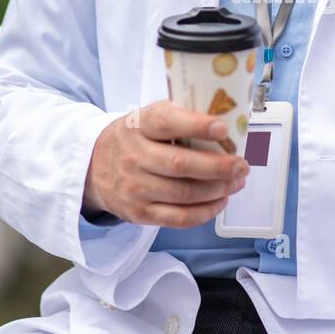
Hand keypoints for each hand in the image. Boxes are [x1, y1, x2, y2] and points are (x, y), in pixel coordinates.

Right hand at [82, 99, 249, 225]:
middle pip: (181, 165)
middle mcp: (134, 156)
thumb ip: (178, 115)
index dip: (196, 125)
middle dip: (219, 167)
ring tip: (237, 182)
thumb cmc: (133, 139)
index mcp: (139, 125)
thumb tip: (226, 116)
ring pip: (184, 194)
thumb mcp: (146, 118)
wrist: (92, 168)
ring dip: (219, 190)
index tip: (222, 128)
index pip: (167, 122)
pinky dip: (205, 212)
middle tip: (242, 165)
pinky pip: (179, 218)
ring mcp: (135, 187)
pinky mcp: (139, 212)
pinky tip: (220, 201)